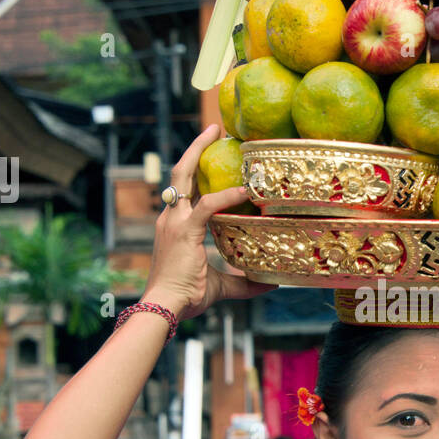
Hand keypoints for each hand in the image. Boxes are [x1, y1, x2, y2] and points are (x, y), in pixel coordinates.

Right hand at [142, 123, 271, 319]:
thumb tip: (272, 283)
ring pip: (183, 177)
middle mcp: (171, 218)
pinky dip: (226, 196)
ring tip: (216, 133)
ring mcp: (174, 222)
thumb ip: (245, 282)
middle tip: (213, 129)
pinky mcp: (183, 231)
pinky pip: (207, 206)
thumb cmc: (187, 298)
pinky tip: (245, 191)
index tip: (213, 158)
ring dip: (198, 152)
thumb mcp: (222, 286)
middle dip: (194, 148)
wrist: (166, 308)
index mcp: (175, 227)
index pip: (185, 191)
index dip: (198, 174)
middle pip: (179, 173)